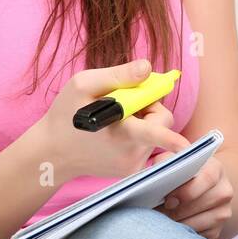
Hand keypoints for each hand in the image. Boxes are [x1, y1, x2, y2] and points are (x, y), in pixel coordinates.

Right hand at [36, 59, 192, 183]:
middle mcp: (130, 153)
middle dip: (149, 106)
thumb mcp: (83, 84)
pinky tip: (117, 135)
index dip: (170, 138)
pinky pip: (149, 146)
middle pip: (162, 121)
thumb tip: (147, 67)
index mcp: (120, 132)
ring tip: (116, 120)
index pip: (152, 133)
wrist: (53, 152)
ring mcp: (133, 165)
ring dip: (143, 120)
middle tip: (124, 101)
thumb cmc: (66, 115)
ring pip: (156, 133)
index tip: (184, 146)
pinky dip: (139, 136)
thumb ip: (117, 75)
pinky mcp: (133, 171)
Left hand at [151, 152, 232, 238]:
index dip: (187, 191)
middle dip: (176, 211)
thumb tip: (155, 174)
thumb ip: (165, 161)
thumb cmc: (179, 173)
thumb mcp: (173, 160)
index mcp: (215, 169)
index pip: (208, 178)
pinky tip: (170, 228)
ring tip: (159, 221)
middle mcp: (224, 190)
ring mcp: (223, 212)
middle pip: (203, 203)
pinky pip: (199, 236)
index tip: (168, 200)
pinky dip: (183, 234)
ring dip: (177, 224)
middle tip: (156, 214)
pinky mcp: (217, 229)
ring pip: (200, 223)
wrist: (193, 189)